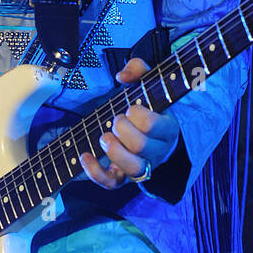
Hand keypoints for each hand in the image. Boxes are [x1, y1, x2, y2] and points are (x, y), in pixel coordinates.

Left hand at [79, 56, 180, 189]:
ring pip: (132, 169)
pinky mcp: (124, 177)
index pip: (156, 126)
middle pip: (141, 146)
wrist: (153, 132)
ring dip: (114, 151)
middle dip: (123, 129)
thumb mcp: (148, 83)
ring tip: (104, 136)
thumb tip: (122, 76)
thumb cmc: (149, 106)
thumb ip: (138, 69)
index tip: (131, 108)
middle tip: (117, 119)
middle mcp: (158, 150)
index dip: (140, 116)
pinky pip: (112, 183)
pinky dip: (95, 172)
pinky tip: (84, 155)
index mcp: (168, 128)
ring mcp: (142, 166)